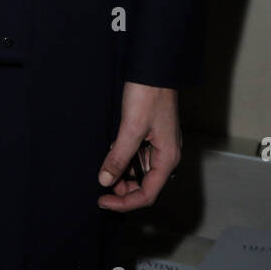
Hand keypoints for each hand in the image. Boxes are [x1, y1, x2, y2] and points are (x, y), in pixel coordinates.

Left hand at [97, 80, 180, 210]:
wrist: (154, 67)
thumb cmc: (148, 94)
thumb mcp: (131, 128)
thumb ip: (118, 156)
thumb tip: (105, 181)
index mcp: (168, 158)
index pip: (147, 194)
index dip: (124, 202)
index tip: (102, 200)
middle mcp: (166, 155)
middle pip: (145, 184)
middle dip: (123, 188)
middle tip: (102, 182)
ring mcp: (159, 144)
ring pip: (140, 170)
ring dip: (123, 173)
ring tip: (105, 165)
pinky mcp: (151, 134)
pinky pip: (138, 155)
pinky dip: (124, 157)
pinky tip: (112, 149)